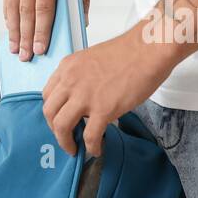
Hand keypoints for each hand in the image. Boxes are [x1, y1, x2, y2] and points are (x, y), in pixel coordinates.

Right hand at [4, 0, 104, 59]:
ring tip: (13, 46)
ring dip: (12, 27)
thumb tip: (79, 25)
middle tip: (23, 57)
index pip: (42, 9)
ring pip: (12, 2)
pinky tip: (11, 25)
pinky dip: (9, 10)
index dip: (40, 32)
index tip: (39, 51)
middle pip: (23, 10)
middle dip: (23, 36)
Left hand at [41, 22, 174, 157]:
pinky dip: (91, 147)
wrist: (149, 49)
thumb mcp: (91, 59)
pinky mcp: (103, 109)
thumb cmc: (128, 51)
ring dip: (65, 142)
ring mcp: (85, 96)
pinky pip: (90, 136)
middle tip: (64, 137)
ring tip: (74, 149)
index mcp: (67, 68)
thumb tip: (81, 97)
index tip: (59, 119)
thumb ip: (80, 77)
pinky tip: (97, 149)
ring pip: (61, 126)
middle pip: (49, 112)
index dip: (52, 111)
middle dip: (54, 129)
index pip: (48, 95)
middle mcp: (70, 82)